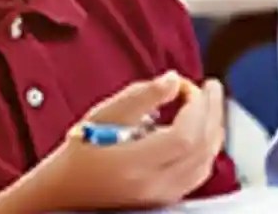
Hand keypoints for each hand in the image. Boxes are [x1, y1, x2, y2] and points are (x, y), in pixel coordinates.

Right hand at [24, 71, 225, 211]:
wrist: (63, 192)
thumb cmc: (79, 153)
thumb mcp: (102, 116)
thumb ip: (139, 97)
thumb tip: (173, 79)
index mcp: (134, 165)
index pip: (185, 137)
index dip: (195, 106)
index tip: (187, 85)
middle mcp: (152, 186)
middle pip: (202, 147)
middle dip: (212, 111)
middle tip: (210, 87)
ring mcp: (161, 196)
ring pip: (206, 162)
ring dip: (213, 129)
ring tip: (209, 103)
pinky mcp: (165, 198)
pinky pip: (199, 173)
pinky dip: (207, 148)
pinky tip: (202, 129)